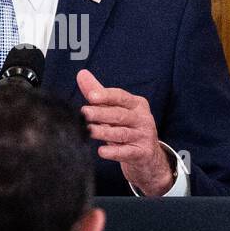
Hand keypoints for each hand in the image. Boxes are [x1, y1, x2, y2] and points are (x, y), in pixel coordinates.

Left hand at [77, 69, 174, 196]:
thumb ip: (99, 93)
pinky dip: (114, 152)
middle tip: (84, 113)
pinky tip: (101, 151)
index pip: (121, 97)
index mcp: (137, 104)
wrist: (148, 156)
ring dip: (105, 132)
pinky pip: (127, 152)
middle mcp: (143, 118)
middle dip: (102, 113)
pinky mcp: (143, 153)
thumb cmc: (127, 128)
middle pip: (120, 114)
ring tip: (88, 131)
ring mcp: (144, 136)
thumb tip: (81, 74)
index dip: (106, 96)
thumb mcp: (115, 110)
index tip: (91, 96)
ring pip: (122, 133)